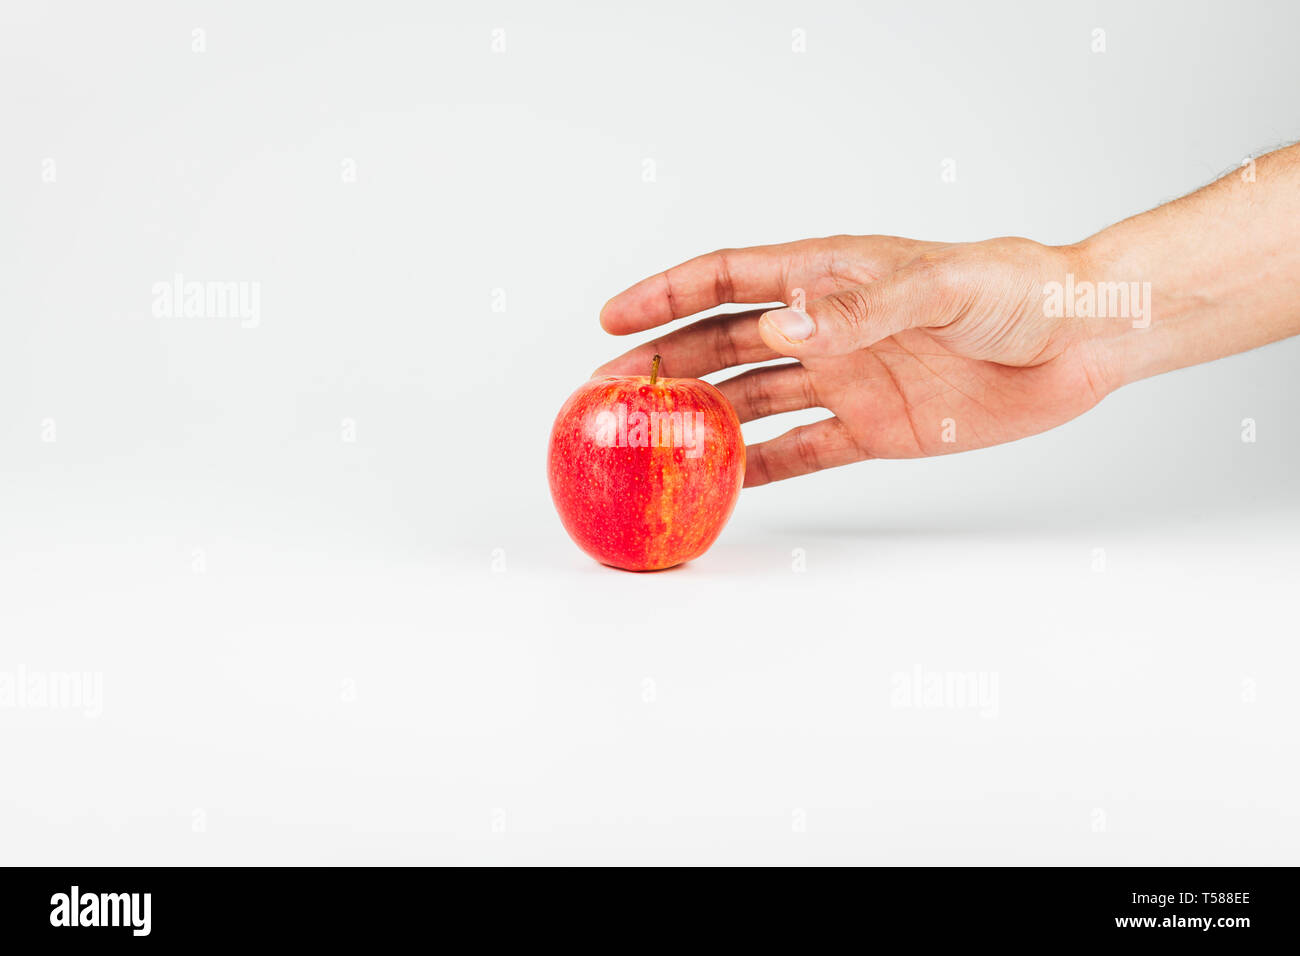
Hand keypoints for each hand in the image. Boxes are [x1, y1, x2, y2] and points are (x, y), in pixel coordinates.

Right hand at [596, 235, 1114, 485]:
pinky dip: (759, 469)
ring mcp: (846, 379)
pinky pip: (801, 451)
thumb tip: (780, 325)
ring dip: (700, 418)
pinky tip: (722, 485)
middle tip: (607, 394)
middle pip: (723, 344)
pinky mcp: (874, 428)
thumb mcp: (943, 285)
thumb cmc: (1018, 290)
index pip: (728, 279)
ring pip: (752, 400)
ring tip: (648, 443)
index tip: (612, 320)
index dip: (666, 296)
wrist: (1079, 342)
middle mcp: (826, 328)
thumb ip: (861, 306)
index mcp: (829, 276)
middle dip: (662, 365)